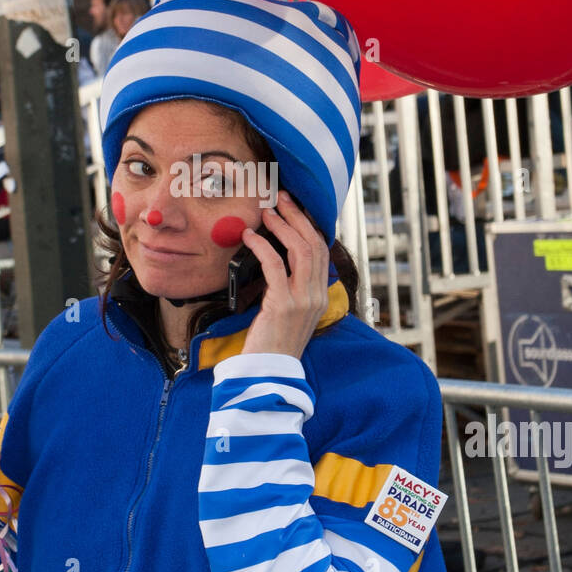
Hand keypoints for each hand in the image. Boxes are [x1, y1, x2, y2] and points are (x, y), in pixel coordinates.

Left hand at [240, 191, 328, 359]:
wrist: (268, 373)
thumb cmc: (272, 343)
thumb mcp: (288, 313)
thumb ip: (288, 288)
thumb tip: (274, 258)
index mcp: (320, 296)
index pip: (322, 251)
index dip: (309, 226)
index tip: (294, 208)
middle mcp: (316, 295)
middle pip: (314, 244)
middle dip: (297, 217)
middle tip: (281, 198)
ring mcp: (303, 300)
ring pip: (300, 250)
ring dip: (282, 225)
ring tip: (267, 211)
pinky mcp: (283, 305)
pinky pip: (275, 265)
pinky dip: (262, 246)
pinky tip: (249, 237)